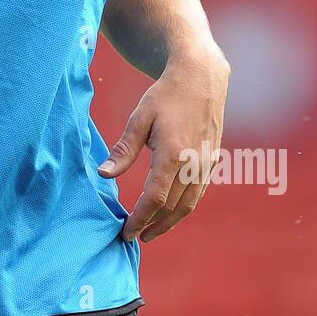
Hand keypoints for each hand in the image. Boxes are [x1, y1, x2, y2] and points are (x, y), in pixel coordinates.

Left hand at [98, 48, 229, 243]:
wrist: (201, 77)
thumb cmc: (165, 95)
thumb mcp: (139, 119)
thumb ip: (123, 150)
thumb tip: (104, 175)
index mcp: (173, 154)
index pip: (155, 199)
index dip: (139, 219)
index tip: (125, 232)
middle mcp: (193, 163)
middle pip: (172, 208)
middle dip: (152, 226)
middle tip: (133, 237)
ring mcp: (206, 164)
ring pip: (188, 205)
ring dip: (169, 223)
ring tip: (151, 233)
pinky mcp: (212, 161)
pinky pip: (199, 193)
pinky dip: (184, 208)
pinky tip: (170, 212)